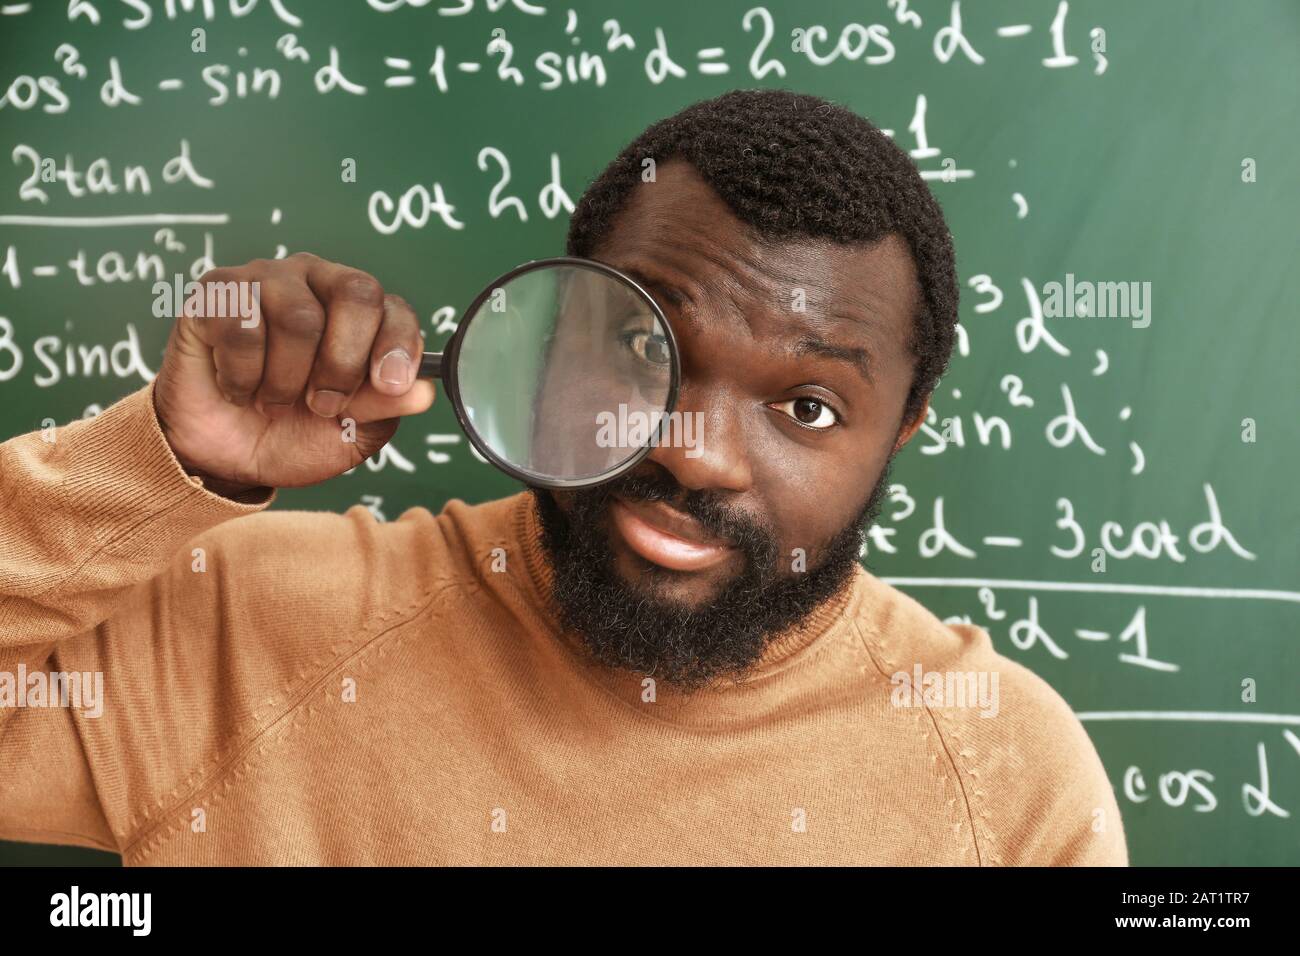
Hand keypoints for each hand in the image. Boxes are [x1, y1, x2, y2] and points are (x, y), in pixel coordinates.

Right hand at [153, 253, 435, 492]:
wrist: (223, 457)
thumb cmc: (291, 434)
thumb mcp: (350, 433)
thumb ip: (385, 407)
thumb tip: (424, 391)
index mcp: (358, 312)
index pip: (394, 308)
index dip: (398, 345)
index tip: (389, 386)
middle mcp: (316, 283)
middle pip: (355, 293)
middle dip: (344, 363)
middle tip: (323, 404)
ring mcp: (265, 281)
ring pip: (298, 317)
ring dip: (287, 379)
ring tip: (273, 399)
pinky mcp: (216, 293)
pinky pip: (241, 327)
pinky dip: (242, 376)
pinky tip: (237, 386)